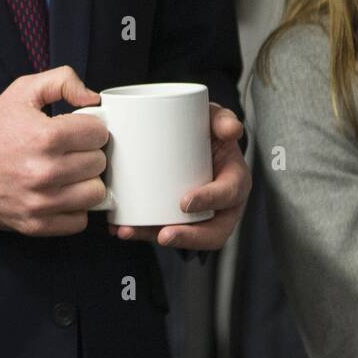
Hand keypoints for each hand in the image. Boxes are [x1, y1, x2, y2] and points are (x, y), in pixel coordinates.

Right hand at [0, 66, 110, 237]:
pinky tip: (62, 193)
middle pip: (99, 163)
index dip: (91, 128)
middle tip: (71, 150)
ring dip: (86, 182)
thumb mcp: (23, 90)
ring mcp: (41, 202)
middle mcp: (45, 171)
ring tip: (70, 172)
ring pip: (95, 194)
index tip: (79, 130)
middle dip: (89, 153)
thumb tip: (92, 98)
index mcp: (46, 136)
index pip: (99, 134)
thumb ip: (62, 81)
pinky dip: (75, 208)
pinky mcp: (35, 224)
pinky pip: (79, 221)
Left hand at [111, 102, 249, 250]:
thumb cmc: (207, 129)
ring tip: (131, 230)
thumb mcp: (217, 119)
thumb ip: (223, 119)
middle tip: (164, 234)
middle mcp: (221, 205)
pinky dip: (142, 230)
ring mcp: (199, 215)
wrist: (191, 132)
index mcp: (235, 181)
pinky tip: (122, 226)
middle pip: (213, 233)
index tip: (185, 203)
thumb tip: (230, 130)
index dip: (209, 201)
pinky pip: (162, 230)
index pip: (228, 195)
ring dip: (155, 236)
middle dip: (188, 238)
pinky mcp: (177, 218)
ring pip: (184, 236)